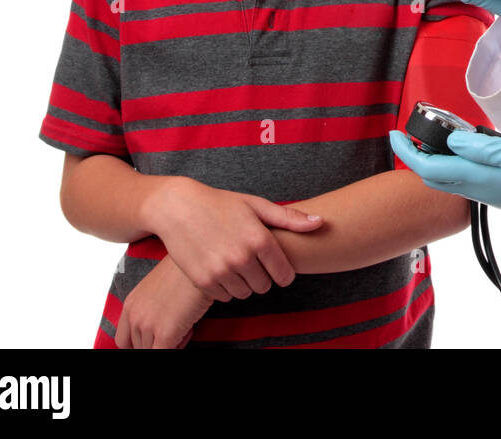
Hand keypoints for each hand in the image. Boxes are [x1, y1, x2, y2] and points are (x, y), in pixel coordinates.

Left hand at [115, 257, 212, 348]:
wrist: (201, 263)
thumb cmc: (186, 269)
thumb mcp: (158, 286)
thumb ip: (150, 307)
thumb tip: (158, 321)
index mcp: (131, 304)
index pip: (124, 340)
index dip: (138, 344)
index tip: (152, 341)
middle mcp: (135, 316)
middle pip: (137, 348)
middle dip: (156, 343)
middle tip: (175, 331)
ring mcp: (148, 325)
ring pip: (152, 351)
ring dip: (170, 343)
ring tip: (186, 325)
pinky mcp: (165, 333)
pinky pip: (166, 353)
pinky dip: (178, 345)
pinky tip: (189, 330)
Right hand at [147, 177, 324, 301]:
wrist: (179, 208)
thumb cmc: (221, 203)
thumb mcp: (257, 205)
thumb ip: (290, 218)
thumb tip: (321, 222)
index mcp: (259, 239)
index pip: (284, 275)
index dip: (283, 273)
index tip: (277, 267)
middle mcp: (242, 258)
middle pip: (265, 287)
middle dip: (263, 277)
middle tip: (254, 262)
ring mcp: (221, 271)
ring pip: (245, 293)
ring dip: (245, 283)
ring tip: (237, 264)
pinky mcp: (203, 281)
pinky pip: (225, 297)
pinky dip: (226, 287)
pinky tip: (222, 269)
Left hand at [388, 129, 500, 211]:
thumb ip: (480, 147)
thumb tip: (450, 141)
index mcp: (479, 180)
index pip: (429, 168)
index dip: (407, 152)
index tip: (394, 134)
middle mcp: (480, 191)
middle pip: (435, 176)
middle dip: (417, 156)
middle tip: (411, 133)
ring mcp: (491, 193)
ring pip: (450, 178)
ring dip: (435, 159)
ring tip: (434, 135)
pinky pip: (466, 178)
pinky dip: (454, 162)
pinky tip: (464, 148)